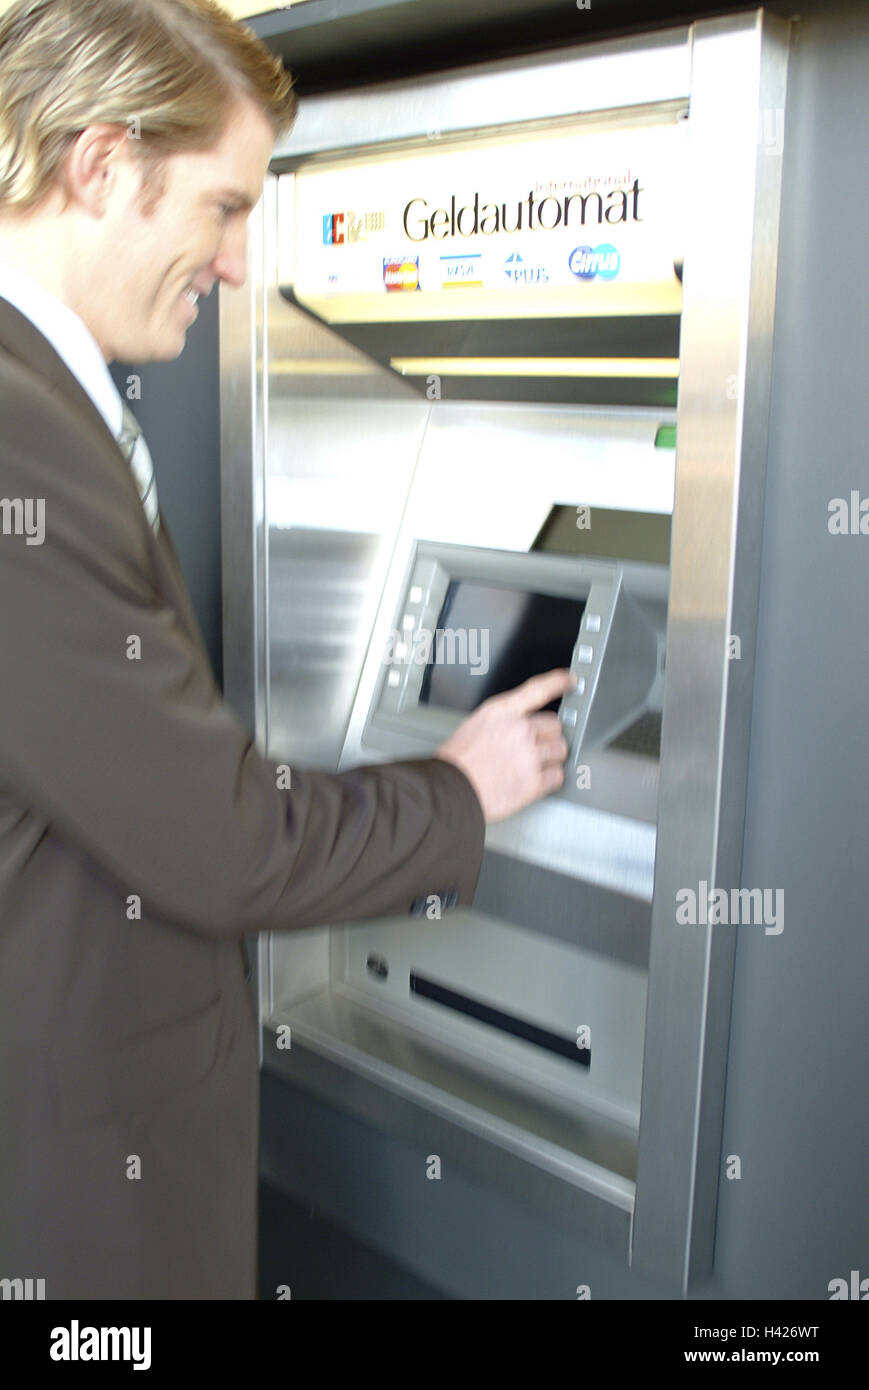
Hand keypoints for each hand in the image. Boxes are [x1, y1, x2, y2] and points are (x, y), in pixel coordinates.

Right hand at [434, 668, 575, 823]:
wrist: (450, 789)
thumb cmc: (457, 761)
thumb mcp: (477, 723)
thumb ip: (503, 719)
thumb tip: (524, 722)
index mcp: (502, 712)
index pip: (537, 689)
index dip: (558, 682)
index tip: (569, 680)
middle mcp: (519, 730)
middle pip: (555, 726)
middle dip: (547, 737)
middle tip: (533, 748)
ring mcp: (528, 756)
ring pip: (560, 751)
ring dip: (551, 758)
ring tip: (531, 766)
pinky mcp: (533, 782)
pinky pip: (557, 776)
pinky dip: (550, 780)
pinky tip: (534, 781)